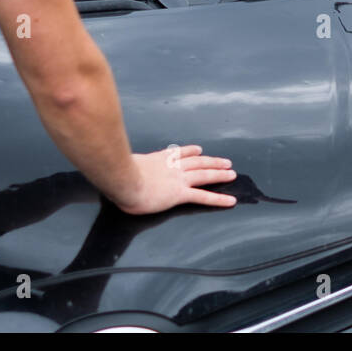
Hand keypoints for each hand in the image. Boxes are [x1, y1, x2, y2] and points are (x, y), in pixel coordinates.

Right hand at [113, 144, 237, 213]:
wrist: (124, 180)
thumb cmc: (119, 176)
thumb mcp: (124, 167)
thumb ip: (128, 168)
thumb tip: (119, 170)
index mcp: (158, 160)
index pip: (179, 153)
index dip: (191, 151)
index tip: (199, 150)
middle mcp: (172, 167)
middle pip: (198, 162)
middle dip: (213, 161)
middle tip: (226, 162)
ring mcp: (179, 179)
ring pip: (205, 175)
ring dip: (220, 174)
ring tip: (232, 174)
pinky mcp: (180, 193)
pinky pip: (204, 196)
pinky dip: (219, 199)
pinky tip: (230, 200)